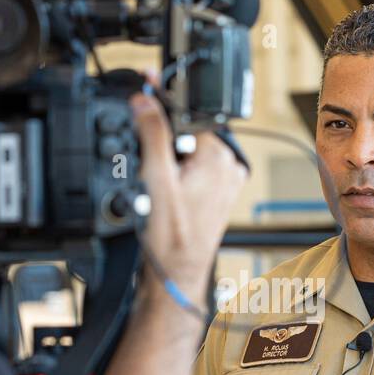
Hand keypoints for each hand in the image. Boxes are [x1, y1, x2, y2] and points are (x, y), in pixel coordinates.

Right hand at [130, 90, 245, 299]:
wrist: (175, 273)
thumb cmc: (170, 237)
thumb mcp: (156, 179)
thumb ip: (152, 134)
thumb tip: (145, 101)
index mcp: (219, 156)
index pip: (186, 115)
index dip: (161, 112)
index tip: (145, 102)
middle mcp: (229, 165)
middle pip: (186, 133)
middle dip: (164, 145)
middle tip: (153, 175)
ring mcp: (225, 180)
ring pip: (187, 152)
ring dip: (168, 161)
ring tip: (160, 190)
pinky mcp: (218, 193)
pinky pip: (193, 170)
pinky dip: (176, 176)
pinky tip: (168, 196)